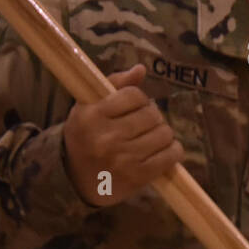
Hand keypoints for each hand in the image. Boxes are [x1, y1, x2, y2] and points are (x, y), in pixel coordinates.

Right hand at [64, 64, 183, 206]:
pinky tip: (161, 152)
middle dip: (152, 117)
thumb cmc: (87, 136)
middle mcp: (106, 138)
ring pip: (165, 134)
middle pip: (152, 115)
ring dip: (162, 134)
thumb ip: (115, 84)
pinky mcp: (138, 177)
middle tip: (142, 125)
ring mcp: (123, 159)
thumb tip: (140, 69)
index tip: (133, 108)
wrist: (75, 179)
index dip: (139, 99)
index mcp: (91, 116)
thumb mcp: (90, 106)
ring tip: (149, 138)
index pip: (134, 95)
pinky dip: (172, 151)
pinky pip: (171, 155)